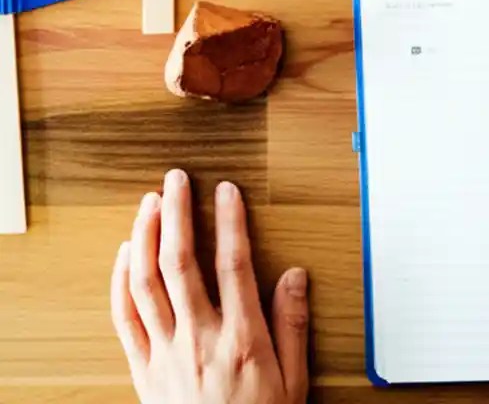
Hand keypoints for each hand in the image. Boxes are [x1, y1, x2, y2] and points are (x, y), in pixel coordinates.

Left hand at [110, 170, 309, 403]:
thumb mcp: (295, 380)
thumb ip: (293, 325)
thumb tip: (294, 276)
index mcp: (242, 340)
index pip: (234, 266)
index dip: (229, 222)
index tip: (226, 191)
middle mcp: (198, 340)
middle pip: (181, 264)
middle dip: (177, 214)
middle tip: (177, 180)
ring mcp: (165, 353)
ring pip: (146, 283)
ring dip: (145, 237)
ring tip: (150, 204)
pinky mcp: (143, 368)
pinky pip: (125, 317)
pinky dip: (122, 280)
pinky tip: (126, 254)